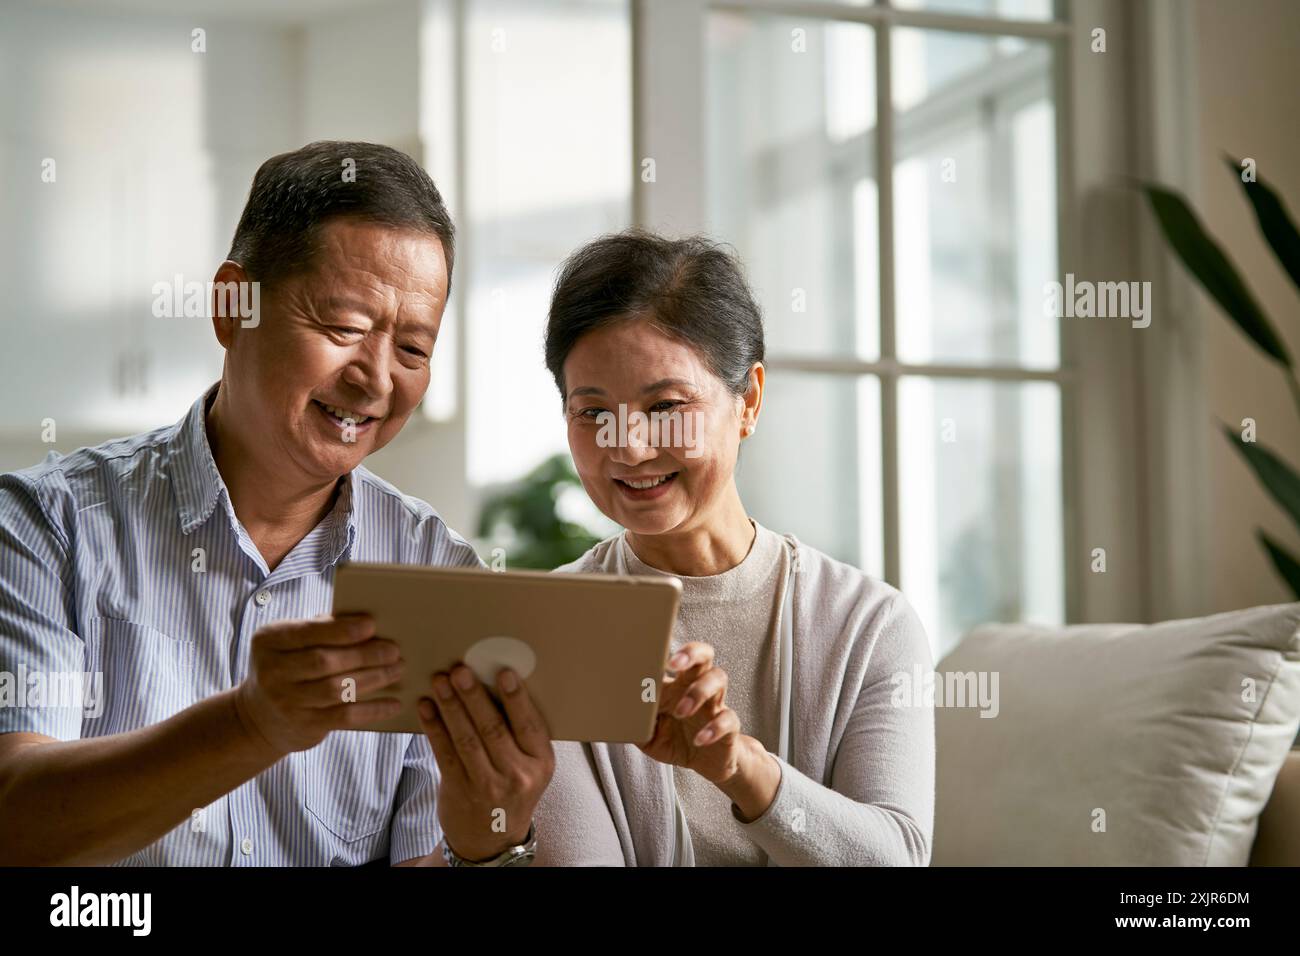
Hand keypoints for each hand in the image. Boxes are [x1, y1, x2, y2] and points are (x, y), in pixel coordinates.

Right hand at [234, 613, 404, 755]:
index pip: (307, 632)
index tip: (371, 625)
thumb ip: (318, 629)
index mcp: (269, 641)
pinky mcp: (304, 726)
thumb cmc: (287, 667)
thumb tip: (366, 621)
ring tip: (397, 669)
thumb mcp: (289, 643)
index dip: (341, 630)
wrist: (258, 717)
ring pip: (336, 689)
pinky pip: (344, 716)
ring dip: (373, 678)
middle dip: (363, 654)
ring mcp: (287, 702)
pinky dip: (373, 709)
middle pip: (324, 661)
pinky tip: (393, 703)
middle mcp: (272, 672)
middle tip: (393, 650)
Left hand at [418, 666, 554, 861]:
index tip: (503, 673)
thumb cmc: (514, 787)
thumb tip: (497, 684)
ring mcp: (486, 785)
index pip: (528, 725)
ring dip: (450, 707)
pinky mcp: (459, 789)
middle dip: (473, 696)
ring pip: (466, 739)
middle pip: (492, 728)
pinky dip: (433, 727)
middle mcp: (517, 775)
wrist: (493, 838)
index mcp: (541, 762)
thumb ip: (522, 734)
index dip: (516, 698)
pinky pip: (444, 753)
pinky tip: (426, 707)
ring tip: (440, 682)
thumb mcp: (532, 766)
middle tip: (460, 670)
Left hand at [638, 642, 744, 785]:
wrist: (708, 763)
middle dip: (690, 653)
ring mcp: (716, 705)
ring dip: (698, 692)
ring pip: (718, 679)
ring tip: (681, 712)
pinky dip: (713, 728)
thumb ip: (635, 725)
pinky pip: (728, 719)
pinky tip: (699, 739)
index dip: (667, 651)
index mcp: (678, 686)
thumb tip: (613, 717)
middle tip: (674, 664)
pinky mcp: (729, 726)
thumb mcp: (650, 736)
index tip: (652, 652)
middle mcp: (698, 688)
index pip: (677, 657)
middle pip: (703, 655)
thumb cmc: (677, 741)